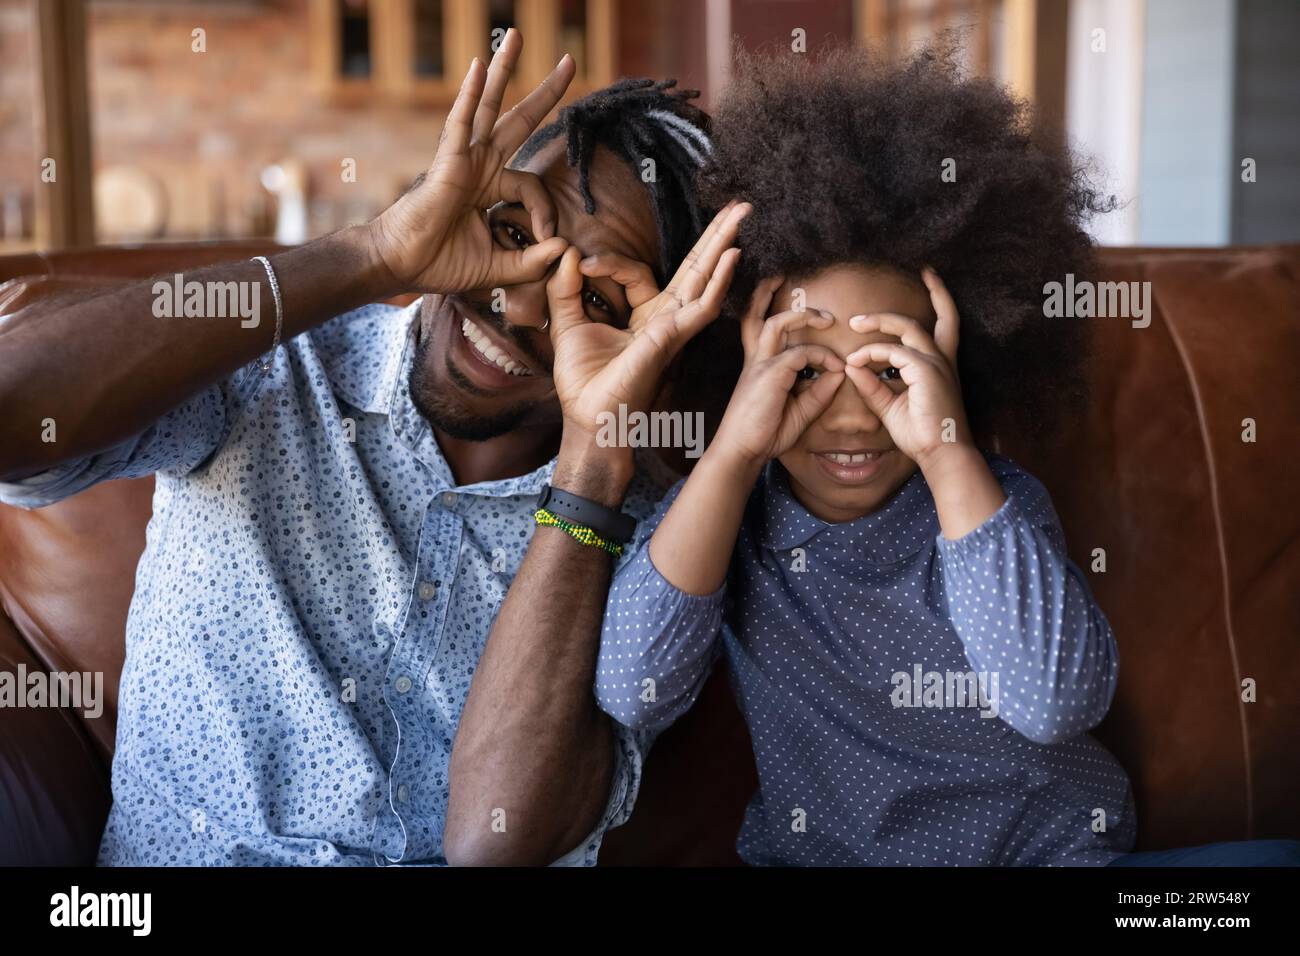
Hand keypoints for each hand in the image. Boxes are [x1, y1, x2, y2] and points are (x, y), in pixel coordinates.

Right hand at [367, 29, 573, 293]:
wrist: (401, 267)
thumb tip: (566, 249)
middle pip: (517, 120)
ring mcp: (462, 158)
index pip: (532, 186)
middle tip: (570, 61)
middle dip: (544, 92)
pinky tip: (478, 66)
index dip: (547, 213)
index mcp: (489, 187)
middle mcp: (478, 165)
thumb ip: (533, 261)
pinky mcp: (446, 161)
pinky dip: (469, 95)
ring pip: (489, 107)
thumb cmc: (440, 265)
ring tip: (516, 37)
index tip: (549, 241)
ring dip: (503, 70)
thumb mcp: (499, 267)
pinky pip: (460, 122)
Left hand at [547, 200, 750, 447]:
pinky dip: (718, 280)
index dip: (610, 262)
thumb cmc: (583, 382)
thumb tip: (568, 254)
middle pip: (694, 269)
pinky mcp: (673, 338)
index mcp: (643, 316)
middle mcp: (665, 319)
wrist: (588, 419)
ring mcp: (673, 328)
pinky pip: (702, 306)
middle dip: (713, 236)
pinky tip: (732, 255)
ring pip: (704, 279)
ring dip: (723, 244)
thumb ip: (566, 290)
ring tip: (742, 213)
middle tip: (736, 205)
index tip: (582, 265)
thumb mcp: (567, 325)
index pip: (638, 272)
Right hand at [709, 276, 845, 466]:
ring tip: (827, 318)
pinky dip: (820, 356)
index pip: (763, 329)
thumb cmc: (765, 433)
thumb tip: (839, 373)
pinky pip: (800, 354)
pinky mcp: (769, 374)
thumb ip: (818, 392)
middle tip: (785, 278)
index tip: (825, 346)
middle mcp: (756, 360)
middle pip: (756, 315)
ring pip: (778, 323)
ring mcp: (760, 365)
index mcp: (759, 365)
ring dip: (803, 314)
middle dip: (767, 292)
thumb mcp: (799, 411)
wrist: (742, 451)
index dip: (790, 325)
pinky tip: (834, 367)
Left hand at [842, 267, 968, 468]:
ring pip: (908, 327)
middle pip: (943, 315)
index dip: (940, 299)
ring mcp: (937, 364)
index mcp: (940, 366)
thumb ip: (872, 385)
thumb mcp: (890, 406)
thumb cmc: (921, 434)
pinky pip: (893, 352)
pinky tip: (855, 363)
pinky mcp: (926, 371)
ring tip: (855, 323)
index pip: (946, 325)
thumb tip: (851, 367)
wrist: (941, 455)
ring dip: (879, 321)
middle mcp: (943, 360)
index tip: (928, 278)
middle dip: (932, 291)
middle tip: (900, 286)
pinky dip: (871, 353)